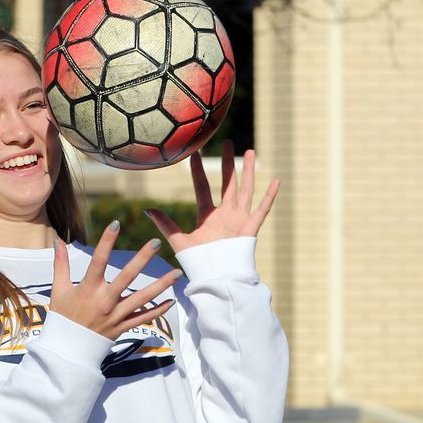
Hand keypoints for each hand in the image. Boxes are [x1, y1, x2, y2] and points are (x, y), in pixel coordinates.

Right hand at [50, 223, 181, 340]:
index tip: (116, 223)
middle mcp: (104, 300)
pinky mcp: (122, 327)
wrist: (67, 349)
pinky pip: (143, 318)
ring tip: (176, 273)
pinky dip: (158, 311)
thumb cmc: (62, 316)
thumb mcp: (58, 290)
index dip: (106, 241)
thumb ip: (60, 265)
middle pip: (127, 276)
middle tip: (156, 242)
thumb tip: (57, 241)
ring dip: (161, 285)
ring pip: (142, 298)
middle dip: (142, 258)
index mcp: (88, 288)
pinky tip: (171, 301)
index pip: (98, 260)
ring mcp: (115, 315)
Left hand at [146, 140, 278, 253]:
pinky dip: (270, 196)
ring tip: (250, 152)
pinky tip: (276, 181)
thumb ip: (165, 224)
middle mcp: (225, 215)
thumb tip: (146, 210)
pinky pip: (262, 209)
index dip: (198, 171)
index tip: (194, 153)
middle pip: (228, 183)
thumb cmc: (198, 264)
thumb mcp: (179, 241)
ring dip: (248, 171)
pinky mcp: (251, 228)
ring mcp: (239, 220)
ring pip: (246, 190)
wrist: (216, 279)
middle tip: (228, 143)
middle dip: (228, 164)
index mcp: (208, 216)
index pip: (203, 188)